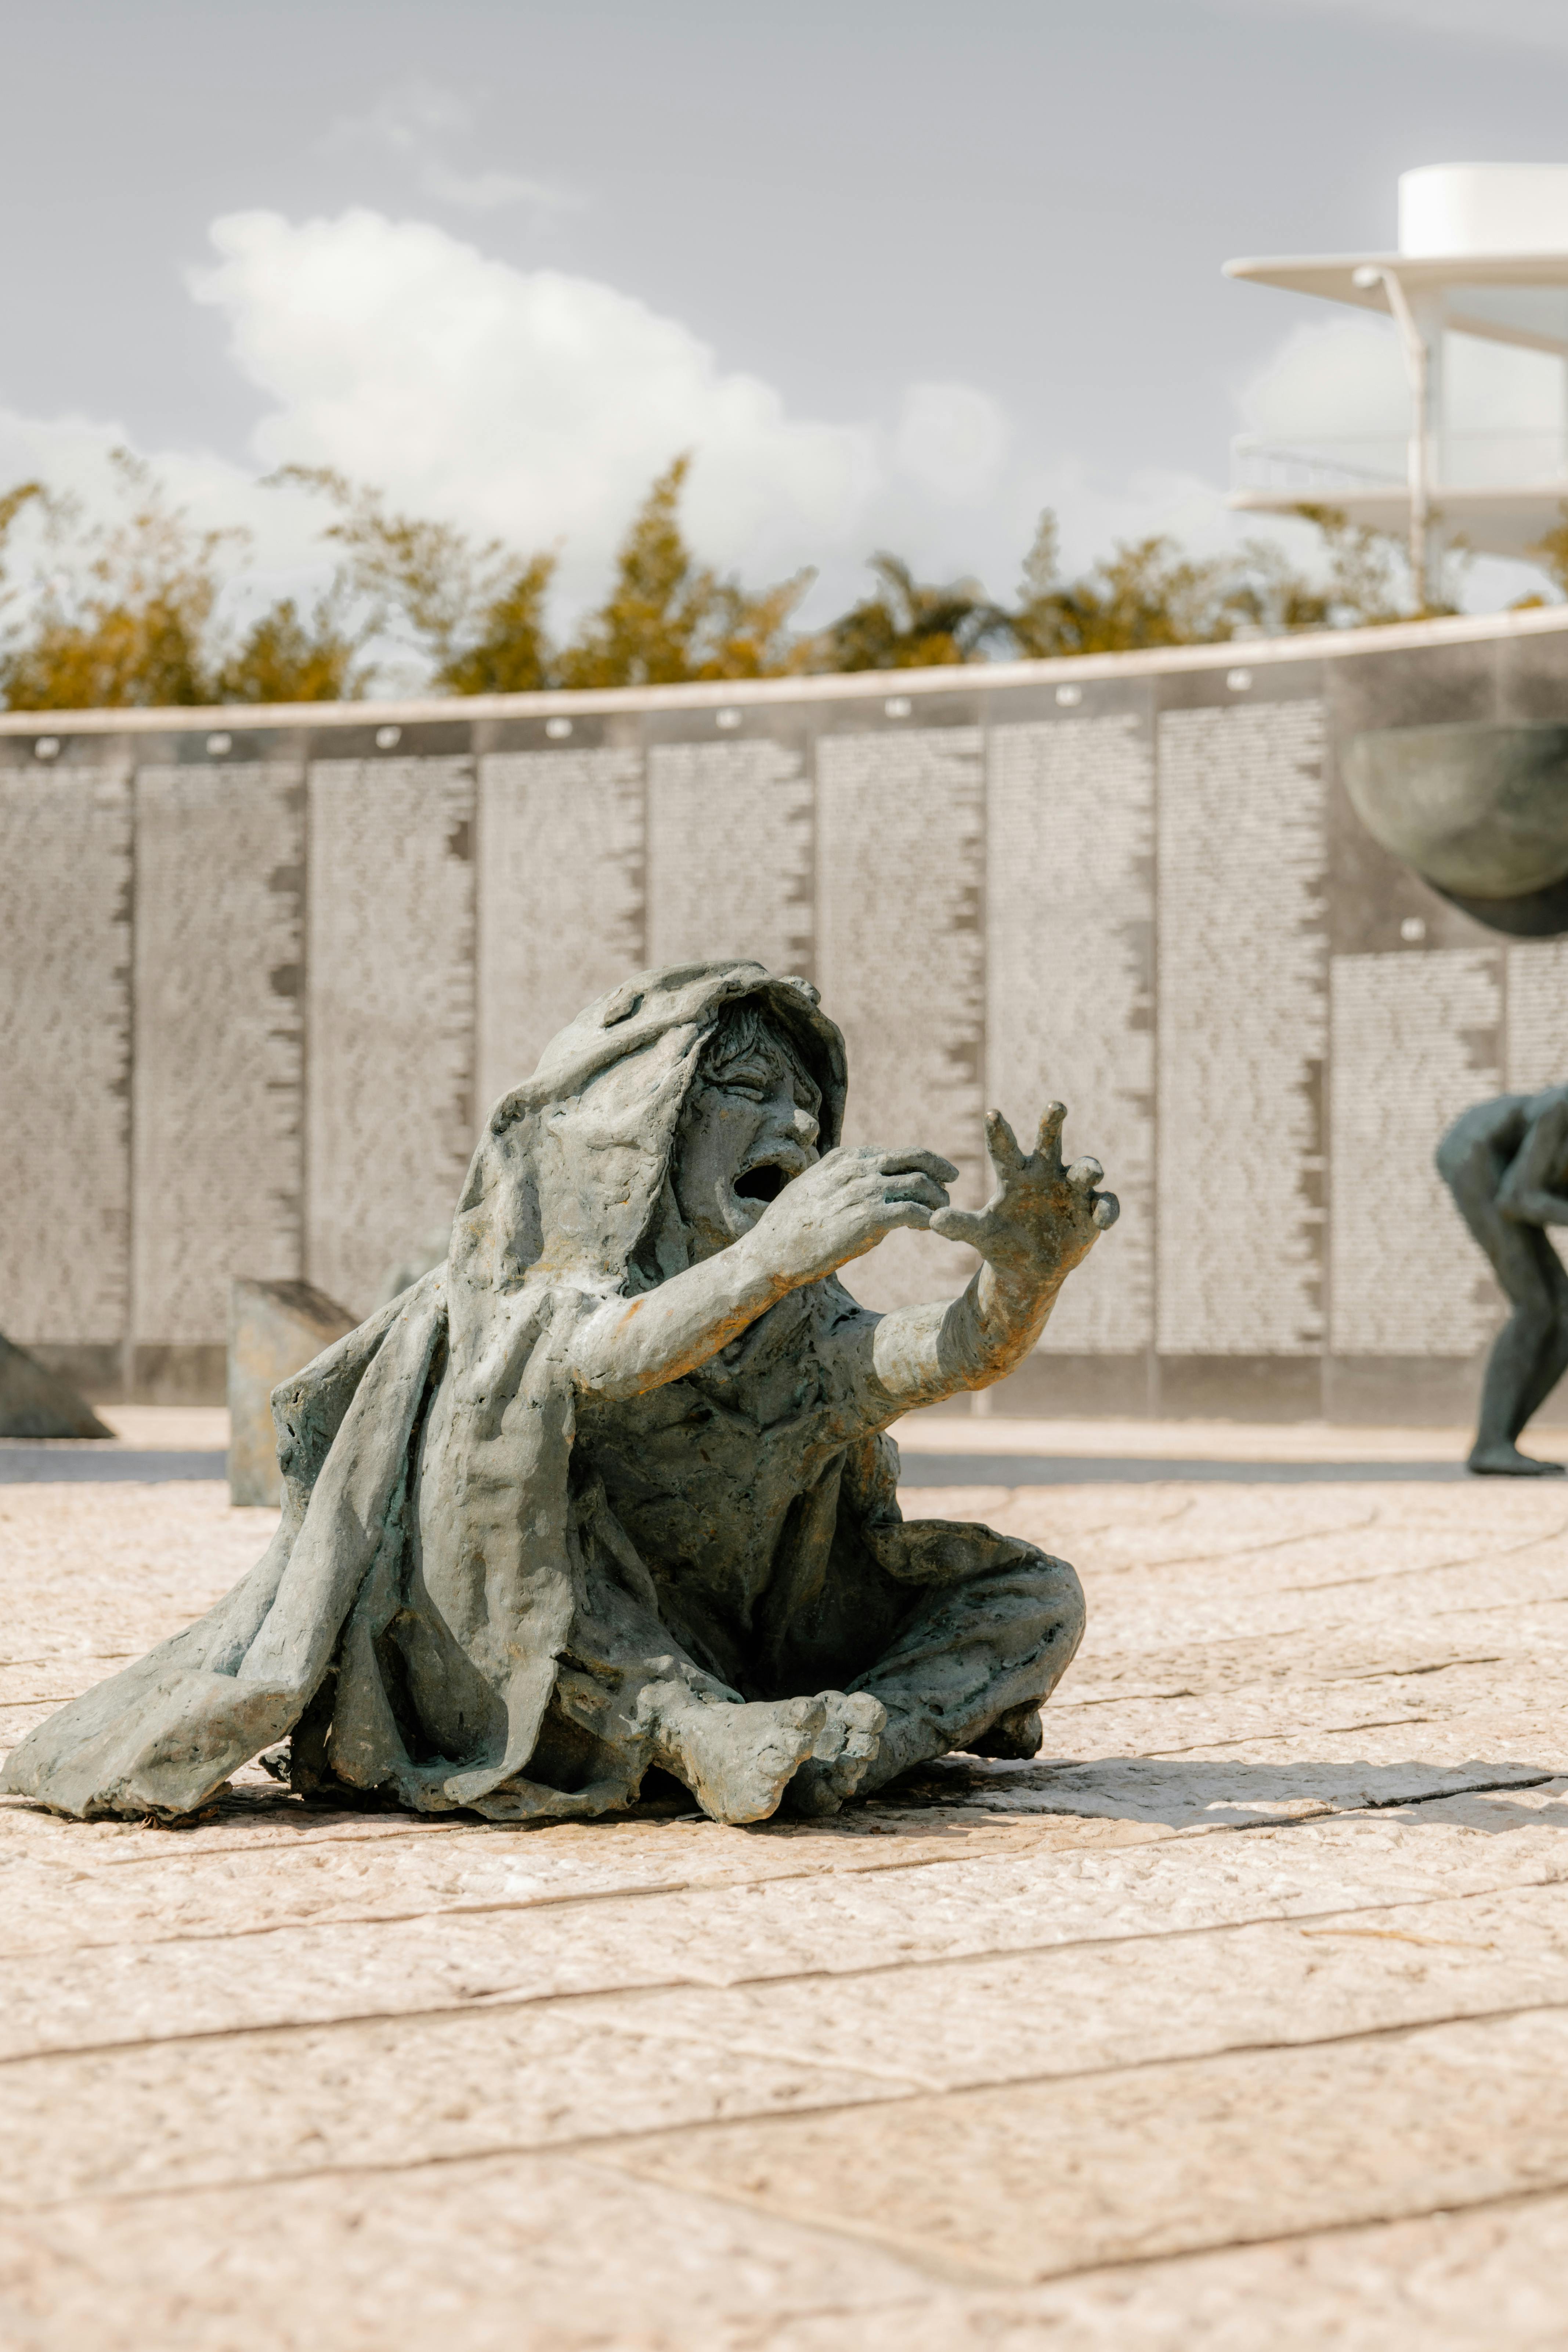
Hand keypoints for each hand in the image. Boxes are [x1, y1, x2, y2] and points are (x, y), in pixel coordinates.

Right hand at [744, 1144, 958, 1285]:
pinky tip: (931, 1229)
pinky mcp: (869, 1220)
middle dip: (940, 1169)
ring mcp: (863, 1192)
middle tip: (952, 1183)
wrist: (770, 1251)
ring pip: (920, 1184)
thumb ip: (844, 1182)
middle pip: (915, 1158)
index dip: (923, 1161)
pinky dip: (929, 1219)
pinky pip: (914, 1212)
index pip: (896, 1151)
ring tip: (943, 1215)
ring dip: (938, 1200)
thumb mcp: (816, 1188)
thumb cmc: (791, 1226)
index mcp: (845, 1158)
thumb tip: (869, 1188)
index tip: (937, 1173)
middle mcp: (857, 1169)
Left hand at [930, 1103, 1116, 1288]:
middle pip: (1050, 1141)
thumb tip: (933, 1220)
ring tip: (1091, 1172)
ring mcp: (1073, 1191)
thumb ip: (960, 1226)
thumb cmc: (1003, 1242)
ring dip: (1089, 1168)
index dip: (998, 1132)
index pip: (1005, 1149)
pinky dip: (1106, 1210)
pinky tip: (1103, 1221)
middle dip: (1052, 1122)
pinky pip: (1106, 1205)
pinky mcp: (1093, 1212)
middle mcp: (1046, 1174)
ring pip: (1085, 1169)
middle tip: (1056, 1105)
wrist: (1030, 1269)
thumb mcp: (980, 1234)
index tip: (991, 1113)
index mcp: (1016, 1175)